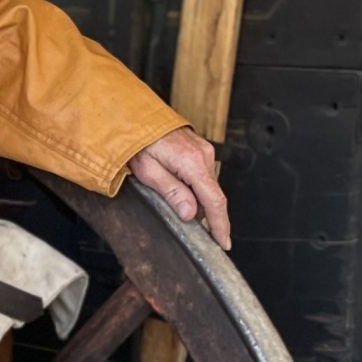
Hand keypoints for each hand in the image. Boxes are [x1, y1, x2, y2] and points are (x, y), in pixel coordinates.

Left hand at [129, 126, 230, 250]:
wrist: (137, 118)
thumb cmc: (138, 142)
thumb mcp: (148, 171)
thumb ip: (172, 193)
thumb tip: (191, 214)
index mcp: (192, 163)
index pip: (214, 201)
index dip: (221, 225)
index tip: (224, 243)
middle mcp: (204, 156)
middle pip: (213, 196)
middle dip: (208, 217)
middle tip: (199, 234)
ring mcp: (204, 152)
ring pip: (208, 187)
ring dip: (199, 202)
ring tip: (179, 207)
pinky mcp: (201, 151)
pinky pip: (204, 177)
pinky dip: (197, 190)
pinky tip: (182, 194)